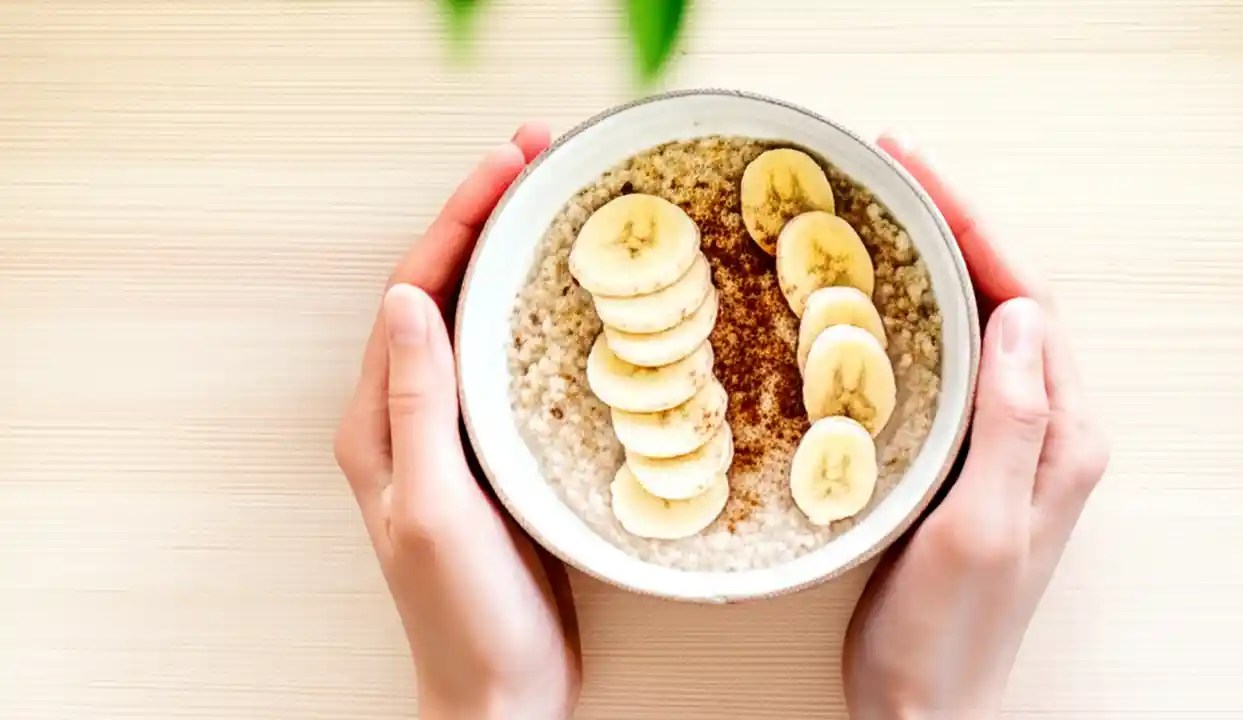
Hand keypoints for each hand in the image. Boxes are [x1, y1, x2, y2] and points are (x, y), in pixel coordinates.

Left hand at [333, 124, 580, 719]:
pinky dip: (536, 310)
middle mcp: (410, 415)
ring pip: (478, 317)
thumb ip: (421, 406)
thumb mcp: (437, 509)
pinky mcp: (495, 450)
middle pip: (443, 289)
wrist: (500, 696)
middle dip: (486, 216)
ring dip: (511, 253)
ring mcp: (454, 431)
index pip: (415, 292)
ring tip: (555, 200)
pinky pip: (509, 359)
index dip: (460, 220)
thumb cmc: (465, 619)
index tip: (507, 165)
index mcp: (381, 420)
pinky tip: (570, 292)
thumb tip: (406, 298)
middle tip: (539, 156)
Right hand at [842, 136, 1110, 718]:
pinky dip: (906, 321)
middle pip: (1002, 299)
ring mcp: (999, 444)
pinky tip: (864, 307)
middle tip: (888, 171)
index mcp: (1062, 433)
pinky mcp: (959, 460)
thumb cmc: (952, 630)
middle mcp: (1042, 428)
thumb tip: (1024, 313)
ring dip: (928, 266)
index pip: (1026, 301)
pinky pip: (940, 369)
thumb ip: (1016, 423)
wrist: (924, 705)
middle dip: (950, 227)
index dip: (972, 228)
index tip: (915, 171)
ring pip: (969, 328)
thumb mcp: (985, 526)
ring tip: (876, 216)